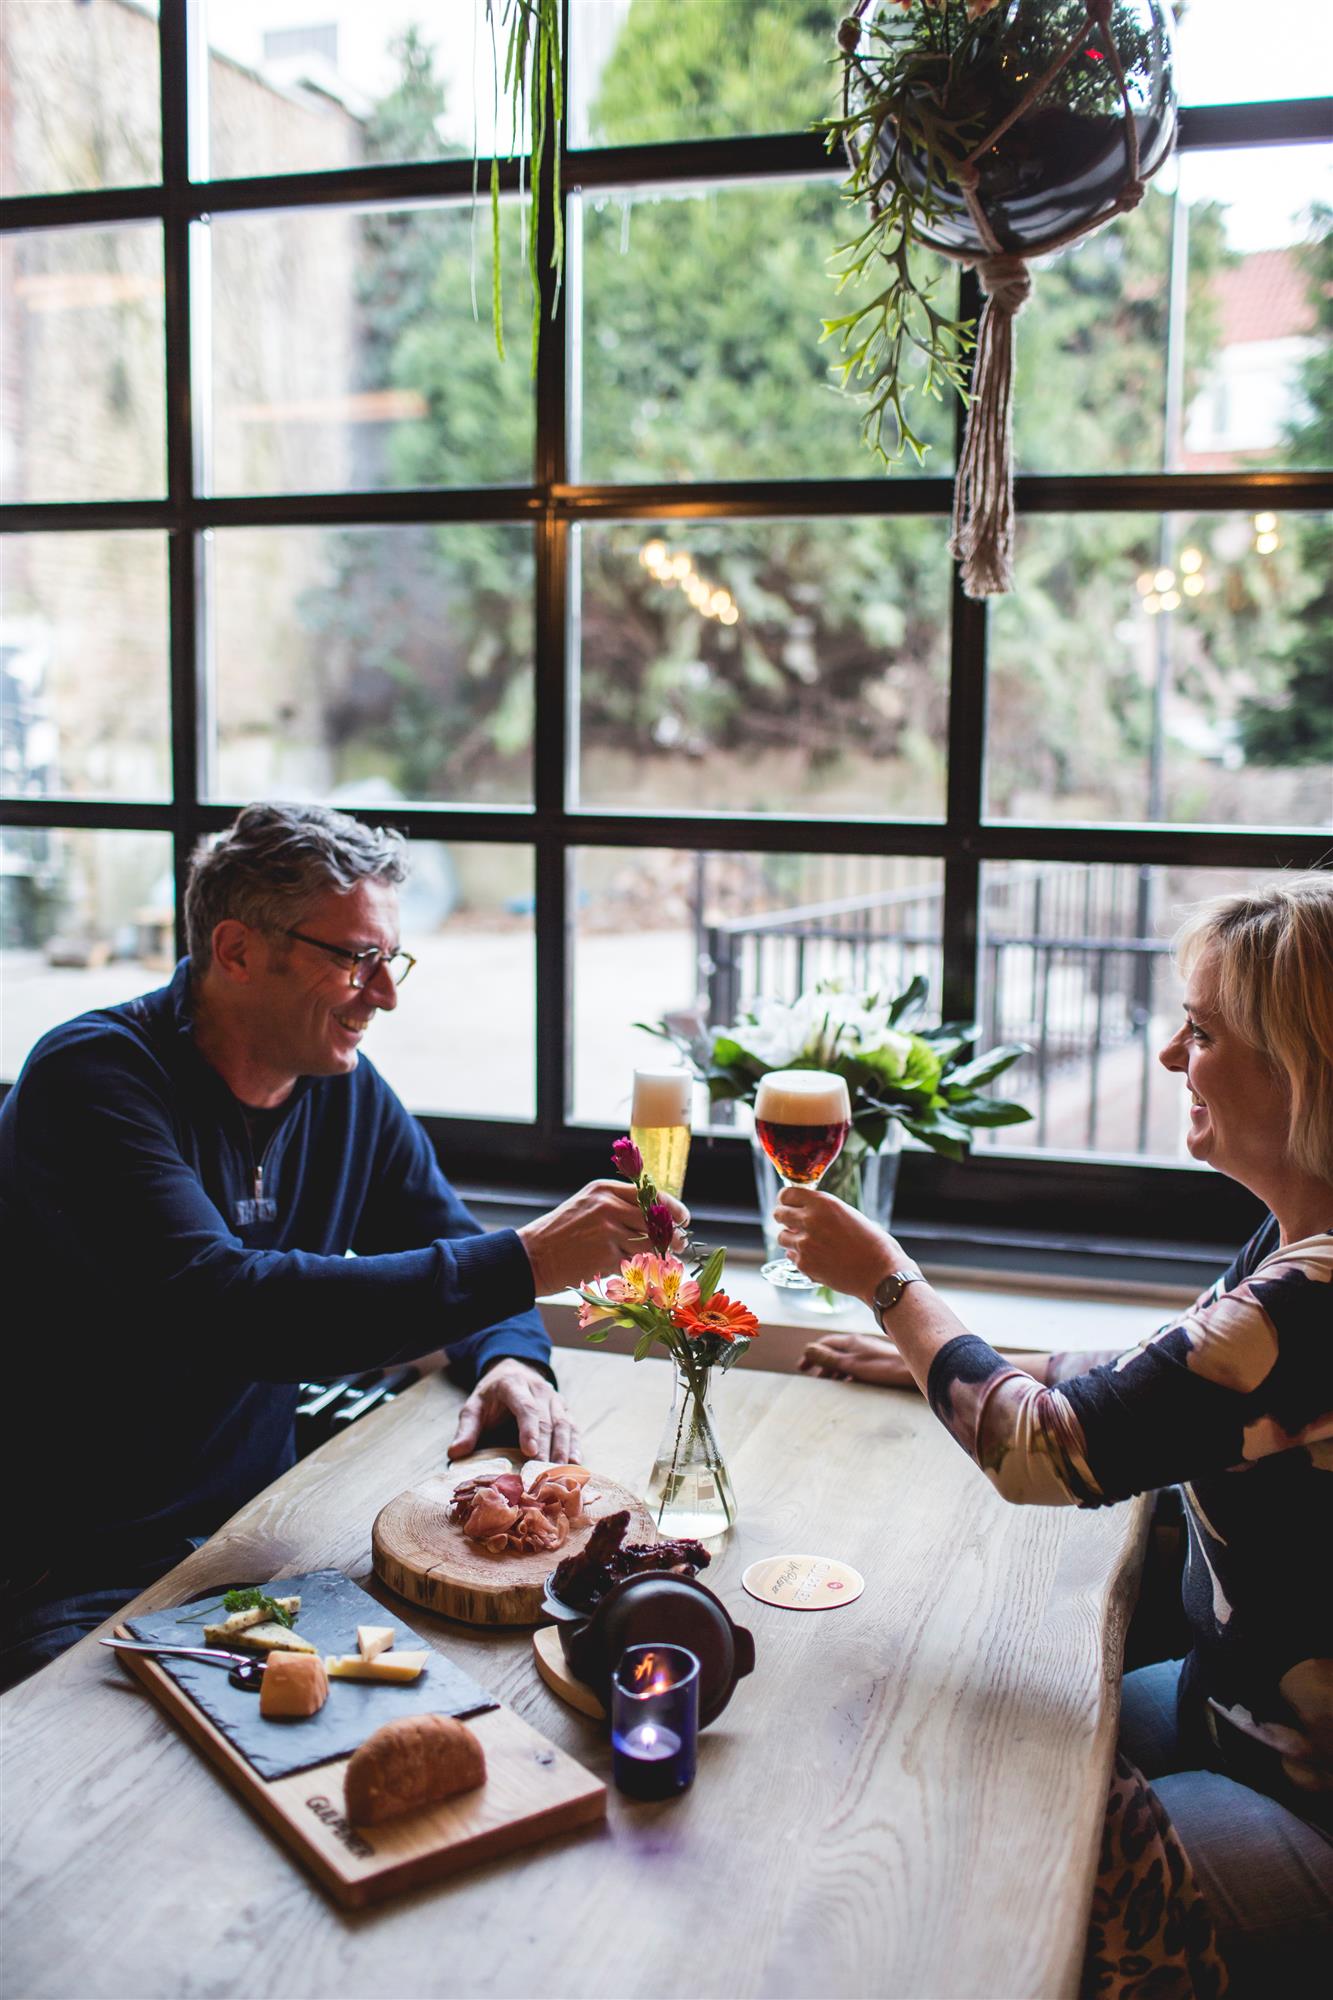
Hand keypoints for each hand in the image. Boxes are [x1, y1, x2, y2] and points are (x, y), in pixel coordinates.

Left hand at [447, 1358, 580, 1463]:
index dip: (529, 1429)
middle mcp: (539, 1390)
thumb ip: (467, 1429)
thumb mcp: (474, 1406)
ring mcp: (554, 1398)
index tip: (530, 1452)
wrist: (513, 1371)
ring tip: (560, 1473)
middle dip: (546, 1447)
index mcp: (514, 1385)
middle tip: (543, 1474)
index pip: (526, 1407)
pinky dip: (575, 1445)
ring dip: (563, 1449)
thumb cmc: (492, 1395)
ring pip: (564, 1424)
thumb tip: (455, 1454)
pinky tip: (575, 1462)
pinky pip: (573, 1427)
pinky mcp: (564, 1408)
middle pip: (547, 1419)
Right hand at [517, 1179, 688, 1294]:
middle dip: (671, 1235)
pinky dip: (642, 1269)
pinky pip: (634, 1263)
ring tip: (665, 1261)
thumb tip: (655, 1217)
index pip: (650, 1195)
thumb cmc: (560, 1233)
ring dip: (660, 1255)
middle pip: (654, 1220)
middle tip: (679, 1244)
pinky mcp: (606, 1257)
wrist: (532, 1256)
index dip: (672, 1208)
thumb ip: (617, 1205)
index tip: (682, 1219)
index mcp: (605, 1190)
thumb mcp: (587, 1205)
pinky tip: (644, 1273)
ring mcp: (608, 1232)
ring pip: (648, 1244)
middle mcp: (608, 1207)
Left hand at [773, 1185, 906, 1301]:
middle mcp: (810, 1220)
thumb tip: (803, 1211)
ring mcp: (805, 1244)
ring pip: (782, 1237)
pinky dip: (800, 1257)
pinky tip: (817, 1258)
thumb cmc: (872, 1242)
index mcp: (823, 1203)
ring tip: (810, 1243)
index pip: (787, 1194)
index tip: (788, 1204)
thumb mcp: (848, 1214)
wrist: (880, 1273)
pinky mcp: (804, 1265)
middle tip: (793, 1223)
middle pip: (778, 1214)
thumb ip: (823, 1211)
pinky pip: (791, 1257)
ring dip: (791, 1239)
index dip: (786, 1199)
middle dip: (784, 1218)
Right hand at [799, 1332, 918, 1390]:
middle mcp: (858, 1344)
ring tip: (827, 1383)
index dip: (811, 1354)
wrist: (911, 1371)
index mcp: (850, 1342)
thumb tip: (808, 1350)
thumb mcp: (851, 1365)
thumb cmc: (883, 1367)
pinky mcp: (877, 1362)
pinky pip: (856, 1366)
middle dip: (821, 1363)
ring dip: (834, 1370)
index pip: (825, 1344)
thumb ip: (829, 1358)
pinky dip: (847, 1374)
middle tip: (812, 1378)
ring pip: (845, 1360)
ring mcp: (868, 1352)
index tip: (802, 1368)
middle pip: (834, 1351)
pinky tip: (848, 1384)